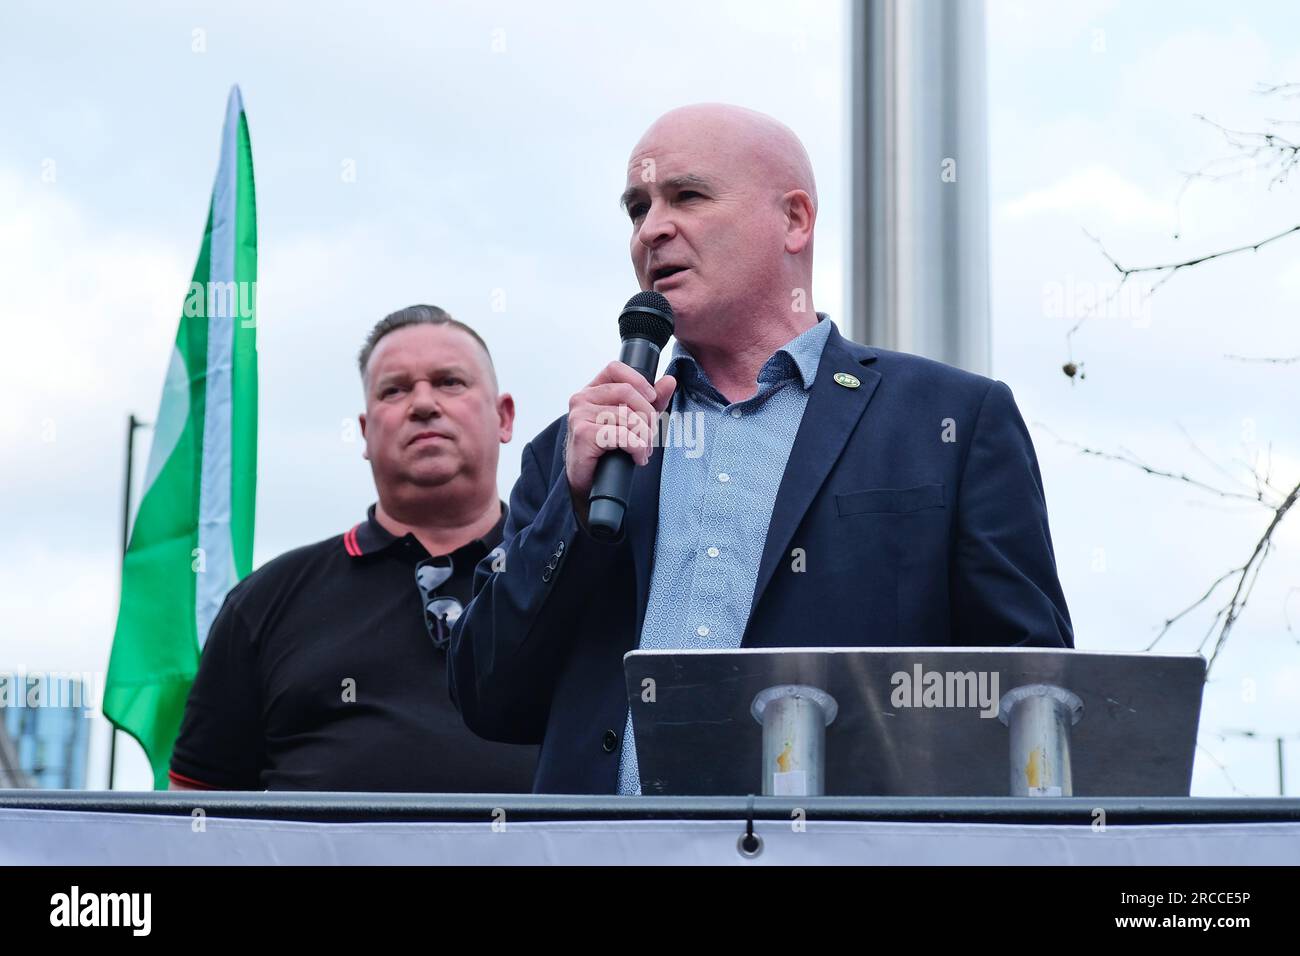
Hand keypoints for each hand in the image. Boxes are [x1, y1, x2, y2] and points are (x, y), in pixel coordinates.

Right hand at [565, 361, 676, 522]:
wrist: (586, 481)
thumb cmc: (606, 449)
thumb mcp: (632, 420)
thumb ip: (651, 400)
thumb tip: (669, 381)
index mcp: (592, 390)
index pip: (615, 368)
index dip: (638, 381)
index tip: (651, 398)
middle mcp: (582, 398)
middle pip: (627, 393)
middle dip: (648, 415)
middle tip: (650, 435)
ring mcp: (580, 415)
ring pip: (627, 416)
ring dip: (644, 437)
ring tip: (643, 450)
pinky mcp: (583, 434)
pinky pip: (622, 435)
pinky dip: (636, 447)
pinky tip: (637, 457)